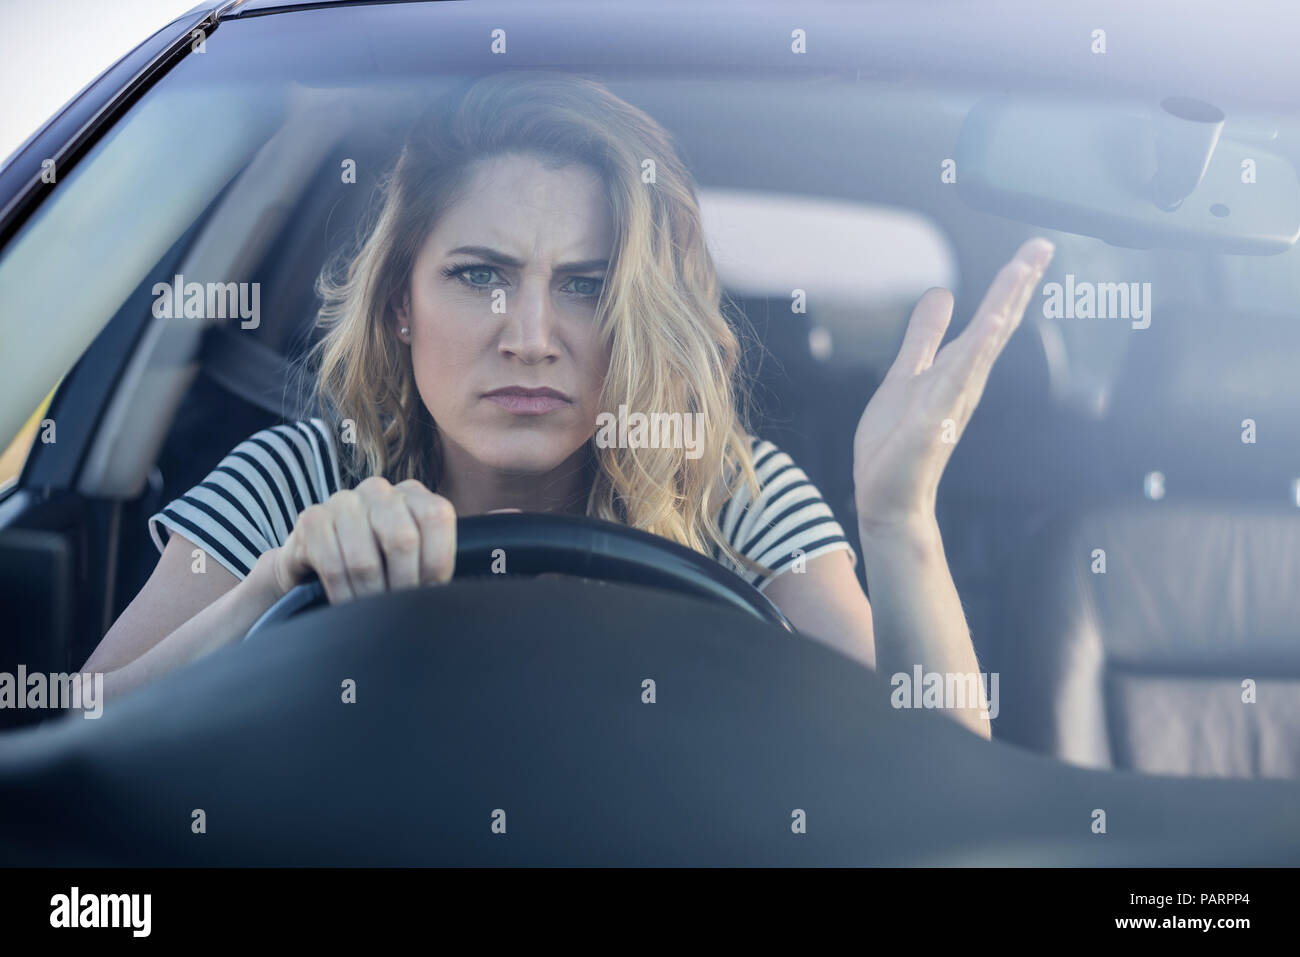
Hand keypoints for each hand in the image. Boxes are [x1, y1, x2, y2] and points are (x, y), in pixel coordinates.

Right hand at [268, 477, 456, 602]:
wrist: (317, 562)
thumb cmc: (379, 562)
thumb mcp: (418, 554)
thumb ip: (454, 547)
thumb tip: (507, 524)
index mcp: (414, 494)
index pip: (437, 518)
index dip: (436, 564)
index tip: (430, 592)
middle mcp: (380, 490)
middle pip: (402, 540)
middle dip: (403, 585)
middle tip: (399, 609)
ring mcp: (343, 501)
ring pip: (365, 560)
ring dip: (371, 597)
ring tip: (373, 613)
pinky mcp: (312, 520)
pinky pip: (333, 566)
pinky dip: (343, 595)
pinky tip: (347, 606)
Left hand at [853, 237, 1054, 531]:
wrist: (887, 496)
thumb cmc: (896, 443)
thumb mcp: (906, 374)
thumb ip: (924, 337)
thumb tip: (942, 294)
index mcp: (957, 371)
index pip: (990, 320)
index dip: (1010, 285)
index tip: (1034, 249)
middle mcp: (963, 383)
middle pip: (996, 327)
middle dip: (1017, 286)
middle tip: (1042, 246)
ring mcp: (951, 402)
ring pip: (981, 348)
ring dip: (1001, 308)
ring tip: (1021, 271)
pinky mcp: (933, 422)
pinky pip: (955, 382)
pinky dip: (973, 354)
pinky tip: (988, 327)